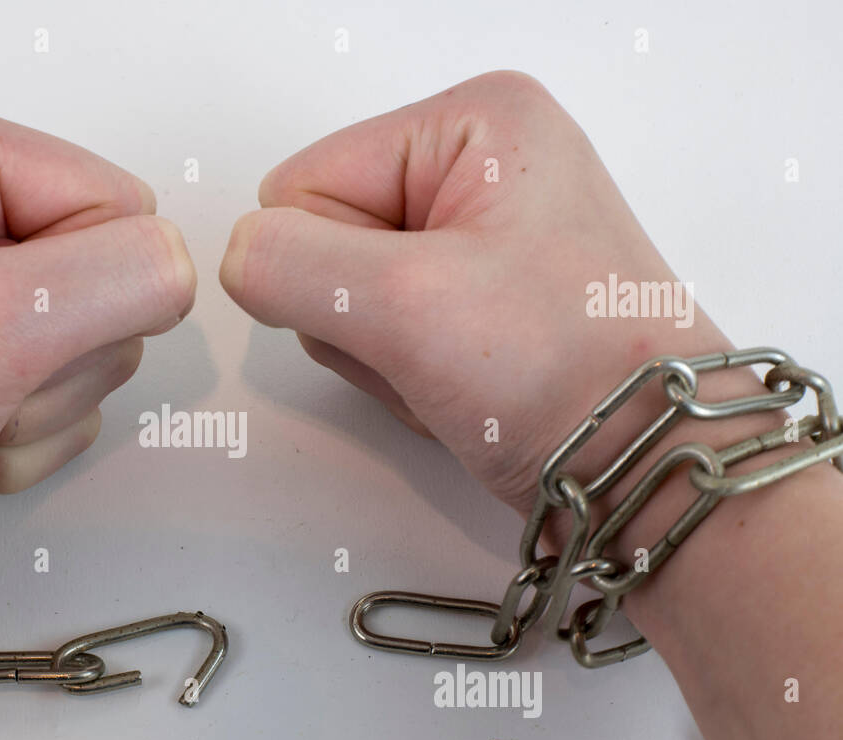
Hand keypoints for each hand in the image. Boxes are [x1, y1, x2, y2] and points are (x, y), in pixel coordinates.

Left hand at [0, 90, 195, 623]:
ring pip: (96, 349)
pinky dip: (24, 442)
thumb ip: (127, 275)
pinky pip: (67, 402)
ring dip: (39, 407)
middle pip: (111, 278)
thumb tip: (177, 271)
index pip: (117, 200)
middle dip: (56, 357)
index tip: (2, 326)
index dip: (88, 285)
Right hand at [220, 70, 740, 514]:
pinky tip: (460, 389)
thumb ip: (288, 265)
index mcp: (473, 122)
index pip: (301, 183)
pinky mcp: (473, 300)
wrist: (648, 471)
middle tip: (438, 349)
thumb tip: (235, 260)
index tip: (414, 308)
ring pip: (343, 298)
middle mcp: (475, 166)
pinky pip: (381, 333)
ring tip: (456, 373)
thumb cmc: (562, 372)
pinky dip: (403, 376)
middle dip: (360, 317)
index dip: (328, 267)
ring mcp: (474, 237)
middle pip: (321, 240)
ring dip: (382, 356)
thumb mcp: (406, 301)